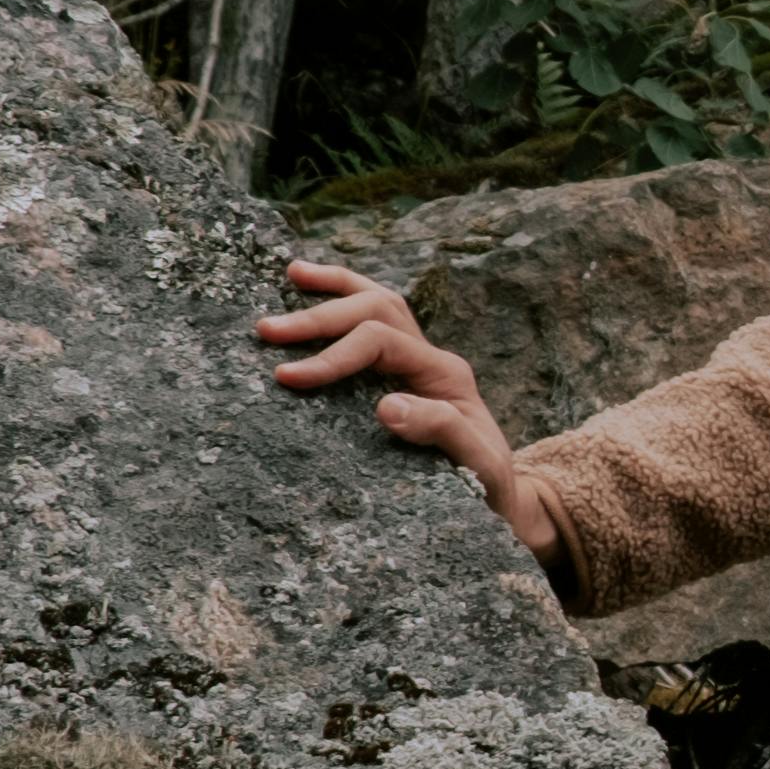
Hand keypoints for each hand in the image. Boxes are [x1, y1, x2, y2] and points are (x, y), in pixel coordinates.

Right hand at [256, 259, 558, 563]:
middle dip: (319, 317)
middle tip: (266, 329)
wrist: (503, 495)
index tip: (288, 377)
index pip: (381, 341)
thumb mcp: (476, 465)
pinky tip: (317, 292)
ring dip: (335, 288)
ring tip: (291, 273)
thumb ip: (441, 431)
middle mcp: (431, 358)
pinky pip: (376, 324)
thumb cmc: (488, 484)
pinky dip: (347, 301)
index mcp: (445, 374)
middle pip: (376, 309)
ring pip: (379, 302)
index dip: (332, 355)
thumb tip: (386, 406)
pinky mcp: (404, 373)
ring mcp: (418, 361)